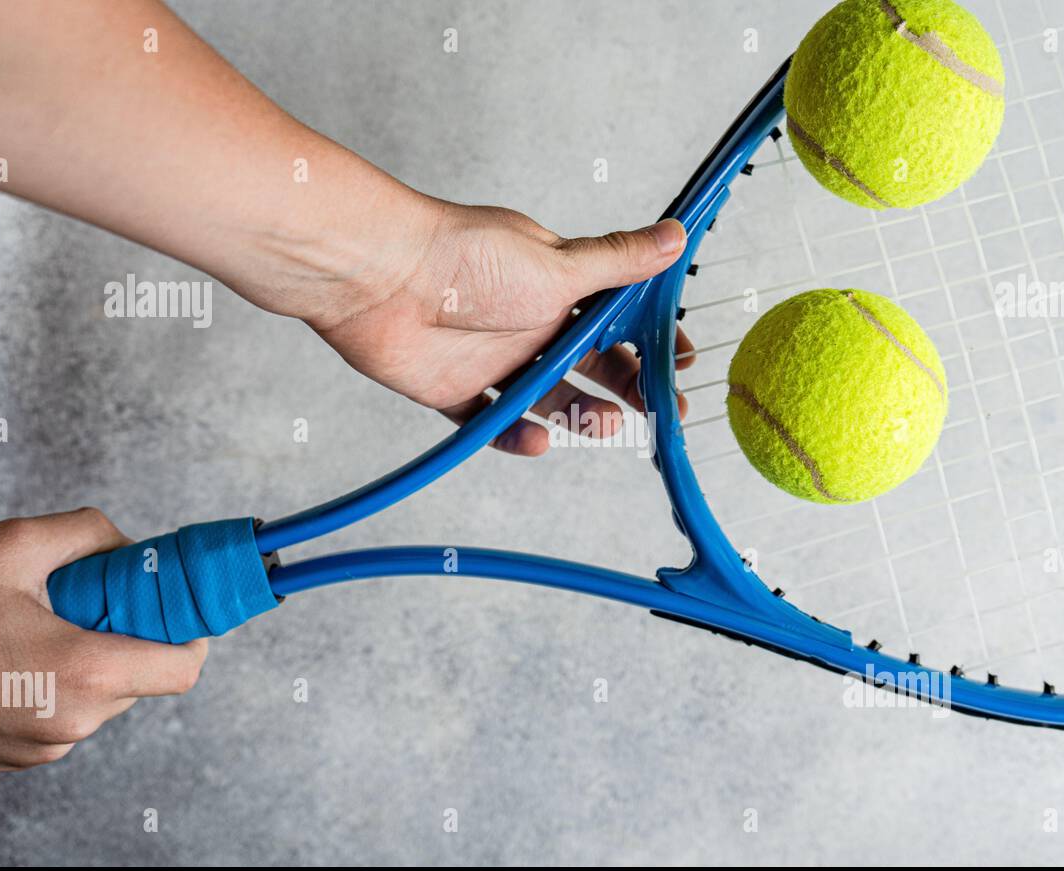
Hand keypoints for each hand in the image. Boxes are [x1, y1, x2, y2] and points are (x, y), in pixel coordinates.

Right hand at [0, 509, 208, 771]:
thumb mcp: (12, 548)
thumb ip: (89, 534)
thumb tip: (131, 548)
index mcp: (86, 674)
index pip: (185, 667)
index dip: (190, 631)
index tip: (173, 606)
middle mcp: (74, 722)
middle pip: (143, 675)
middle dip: (128, 634)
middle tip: (87, 600)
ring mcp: (45, 748)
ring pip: (104, 695)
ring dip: (89, 657)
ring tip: (34, 627)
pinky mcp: (19, 759)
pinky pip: (66, 713)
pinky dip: (57, 682)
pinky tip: (10, 656)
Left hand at [309, 198, 696, 455]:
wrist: (379, 277)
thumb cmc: (468, 257)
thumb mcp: (560, 264)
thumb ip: (618, 262)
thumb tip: (675, 236)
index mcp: (557, 286)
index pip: (619, 317)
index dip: (652, 340)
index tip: (684, 361)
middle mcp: (529, 322)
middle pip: (591, 364)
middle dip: (629, 388)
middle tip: (661, 413)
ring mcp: (493, 358)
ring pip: (548, 396)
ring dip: (581, 415)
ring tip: (605, 427)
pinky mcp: (455, 390)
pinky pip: (492, 422)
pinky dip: (516, 436)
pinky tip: (539, 441)